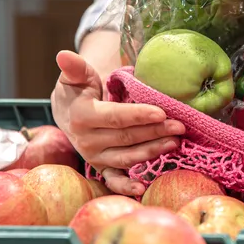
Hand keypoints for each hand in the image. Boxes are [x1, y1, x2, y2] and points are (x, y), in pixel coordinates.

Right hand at [50, 50, 184, 194]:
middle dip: (155, 132)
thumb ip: (75, 67)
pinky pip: (114, 180)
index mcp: (82, 117)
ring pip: (127, 157)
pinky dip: (127, 187)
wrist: (68, 112)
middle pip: (127, 138)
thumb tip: (63, 54)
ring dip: (153, 152)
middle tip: (180, 126)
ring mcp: (95, 157)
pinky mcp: (101, 167)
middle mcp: (87, 141)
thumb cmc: (78, 90)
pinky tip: (143, 188)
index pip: (115, 117)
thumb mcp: (77, 76)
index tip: (162, 112)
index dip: (139, 115)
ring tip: (175, 142)